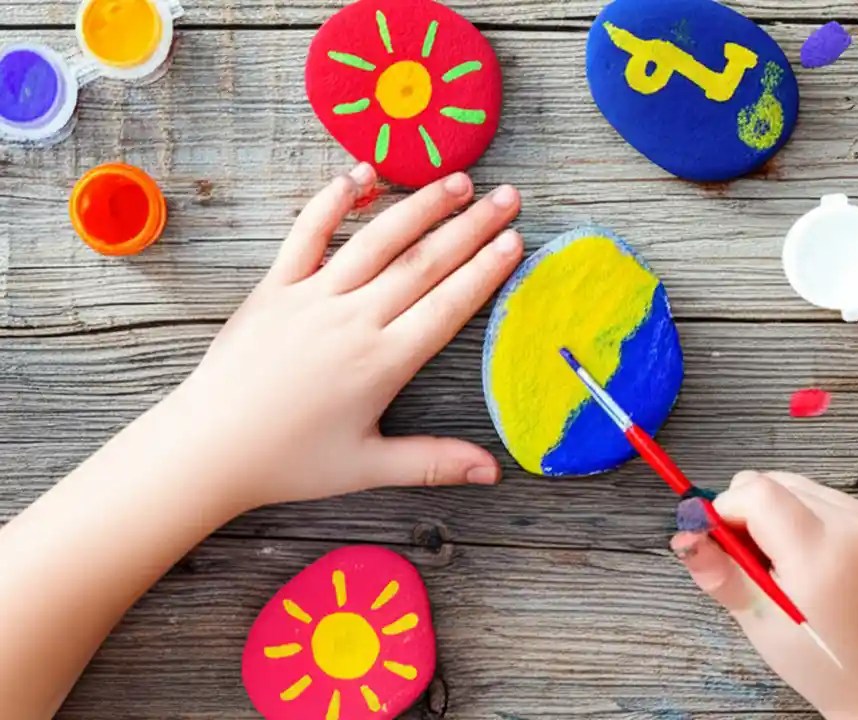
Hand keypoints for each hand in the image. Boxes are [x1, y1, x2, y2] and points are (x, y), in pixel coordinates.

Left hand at [164, 163, 523, 510]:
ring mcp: (312, 297)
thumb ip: (434, 462)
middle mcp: (352, 320)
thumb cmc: (289, 462)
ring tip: (457, 181)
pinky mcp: (275, 288)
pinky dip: (333, 199)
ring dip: (420, 205)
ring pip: (376, 240)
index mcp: (382, 363)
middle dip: (470, 227)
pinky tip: (363, 173)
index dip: (485, 270)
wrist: (208, 448)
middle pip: (423, 263)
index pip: (447, 306)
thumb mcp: (368, 467)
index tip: (515, 241)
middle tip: (507, 198)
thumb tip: (493, 473)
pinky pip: (307, 233)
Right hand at [672, 472, 857, 718]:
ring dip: (774, 513)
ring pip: (793, 483)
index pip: (756, 492)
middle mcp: (851, 524)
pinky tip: (806, 555)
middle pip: (773, 482)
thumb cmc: (816, 656)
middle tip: (753, 562)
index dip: (727, 511)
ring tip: (782, 562)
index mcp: (820, 553)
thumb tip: (683, 536)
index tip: (724, 546)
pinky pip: (819, 494)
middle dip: (748, 513)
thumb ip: (718, 571)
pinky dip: (800, 515)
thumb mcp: (758, 619)